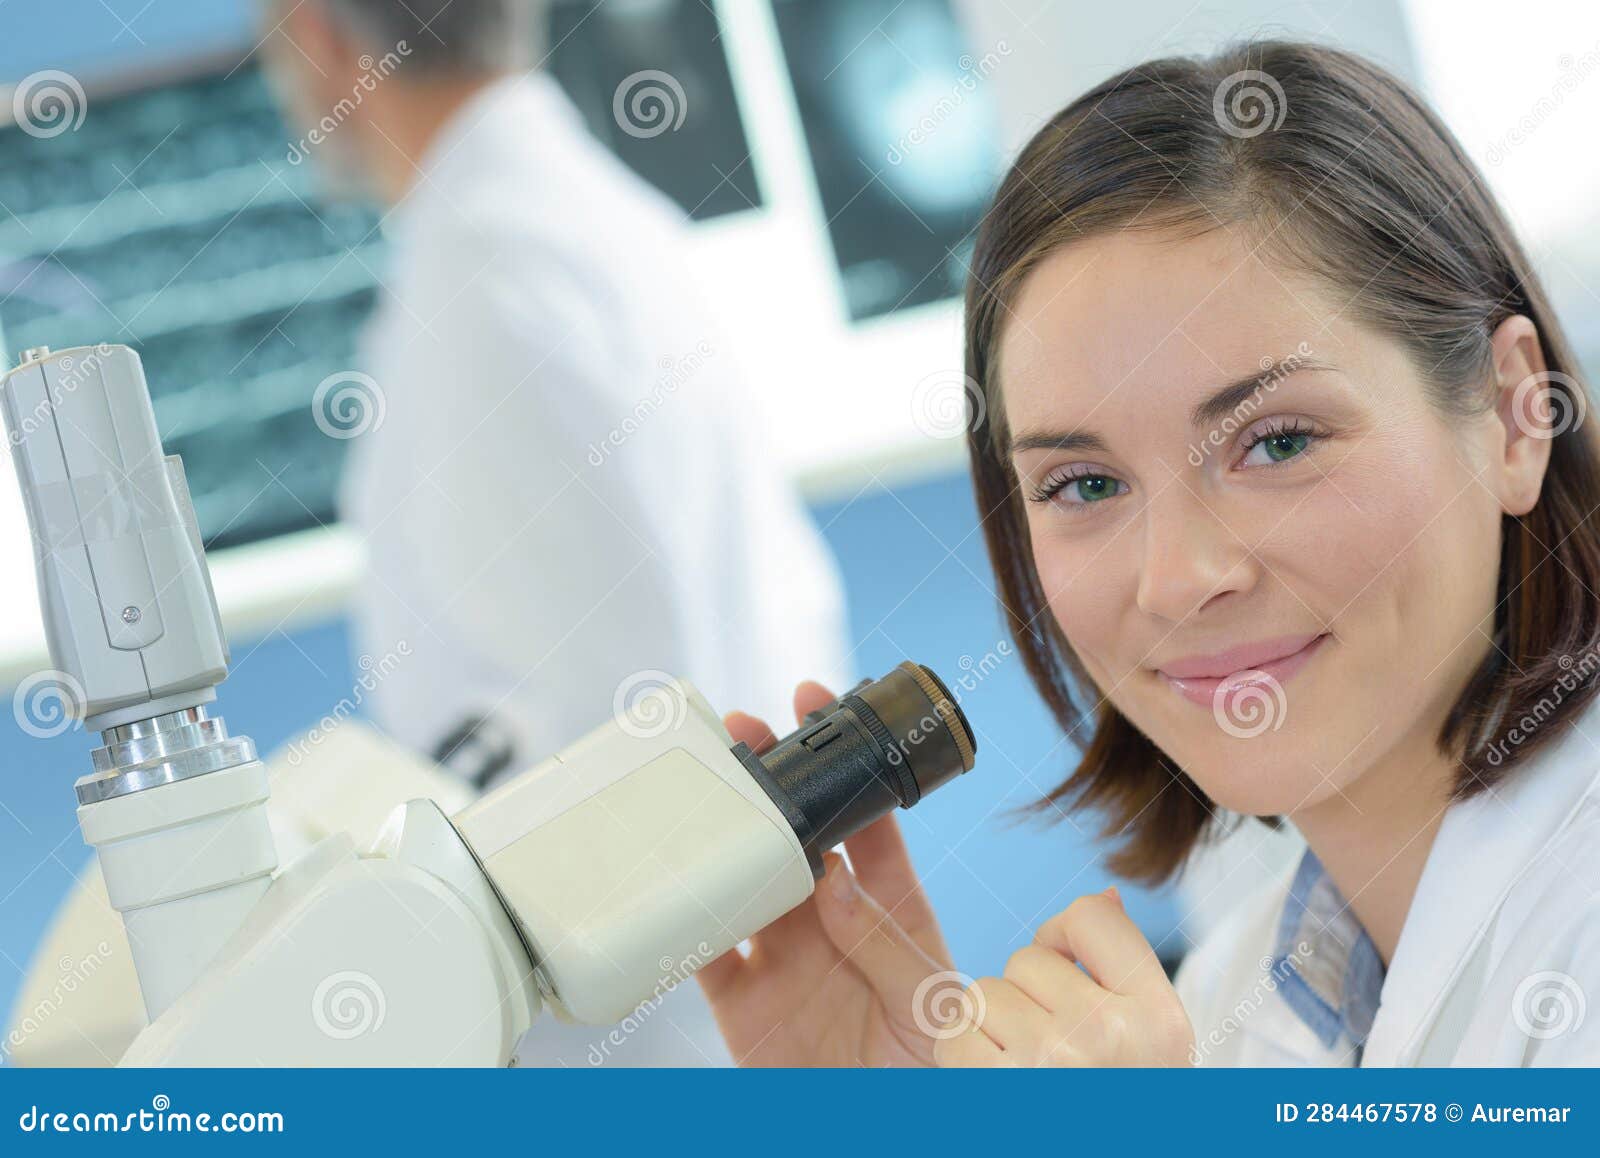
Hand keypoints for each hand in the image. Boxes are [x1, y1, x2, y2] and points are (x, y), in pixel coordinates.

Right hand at [696, 682, 956, 1066]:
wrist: (880, 1137)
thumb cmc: (929, 1075)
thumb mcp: (928, 1004)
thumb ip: (885, 941)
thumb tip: (835, 880)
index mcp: (891, 912)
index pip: (868, 822)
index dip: (845, 763)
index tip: (823, 707)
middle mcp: (831, 924)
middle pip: (796, 836)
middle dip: (772, 780)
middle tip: (747, 730)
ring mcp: (782, 958)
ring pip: (744, 878)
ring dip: (723, 832)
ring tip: (702, 783)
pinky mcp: (739, 1002)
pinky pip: (701, 948)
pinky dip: (679, 915)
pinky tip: (665, 877)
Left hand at [933, 888, 1193, 1066]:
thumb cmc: (1120, 1115)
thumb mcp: (1149, 1051)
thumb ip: (1125, 973)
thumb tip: (1104, 896)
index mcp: (1159, 1021)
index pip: (1093, 917)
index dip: (1065, 938)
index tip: (1068, 972)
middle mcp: (1108, 1036)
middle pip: (1028, 960)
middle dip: (1027, 998)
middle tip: (1052, 1059)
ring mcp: (1048, 1061)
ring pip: (984, 993)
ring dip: (989, 1030)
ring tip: (1022, 1077)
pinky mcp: (991, 1087)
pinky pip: (954, 1034)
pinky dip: (961, 1061)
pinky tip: (993, 1090)